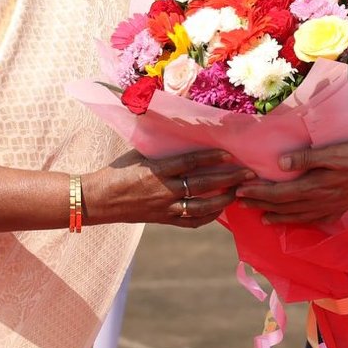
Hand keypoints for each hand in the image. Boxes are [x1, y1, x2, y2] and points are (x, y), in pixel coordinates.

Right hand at [86, 148, 253, 228]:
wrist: (98, 200)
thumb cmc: (118, 171)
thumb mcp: (139, 152)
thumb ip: (162, 146)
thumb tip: (180, 125)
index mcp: (157, 170)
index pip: (190, 162)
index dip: (212, 158)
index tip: (231, 154)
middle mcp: (163, 190)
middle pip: (202, 185)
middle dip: (229, 179)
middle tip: (249, 174)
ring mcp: (164, 208)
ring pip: (200, 207)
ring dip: (223, 200)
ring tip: (239, 192)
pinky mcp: (163, 220)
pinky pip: (190, 222)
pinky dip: (207, 217)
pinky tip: (220, 211)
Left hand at [233, 141, 347, 223]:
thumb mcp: (336, 152)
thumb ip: (308, 157)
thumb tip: (280, 163)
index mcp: (314, 186)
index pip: (279, 192)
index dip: (258, 192)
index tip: (239, 190)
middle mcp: (317, 201)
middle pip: (282, 205)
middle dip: (259, 203)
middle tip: (238, 203)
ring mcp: (326, 208)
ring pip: (294, 215)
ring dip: (274, 215)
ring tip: (258, 216)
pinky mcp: (335, 209)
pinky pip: (309, 219)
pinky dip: (294, 221)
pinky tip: (289, 220)